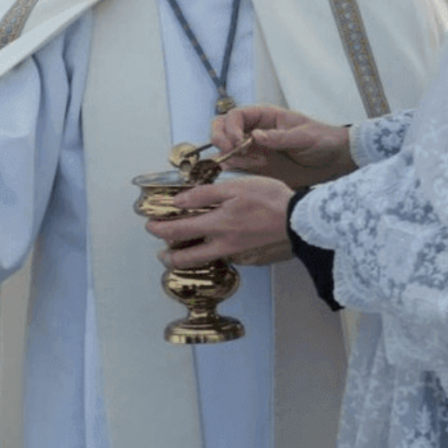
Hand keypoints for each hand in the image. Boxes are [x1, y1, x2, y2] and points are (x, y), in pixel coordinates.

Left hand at [144, 176, 294, 267]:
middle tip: (160, 252)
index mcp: (217, 224)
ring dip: (186, 258)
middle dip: (170, 257)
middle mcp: (222, 243)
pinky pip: (218, 256)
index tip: (149, 225)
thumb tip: (179, 202)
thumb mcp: (234, 187)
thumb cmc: (269, 198)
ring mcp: (234, 250)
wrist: (298, 217)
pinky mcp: (244, 251)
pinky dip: (206, 254)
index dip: (160, 229)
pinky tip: (206, 246)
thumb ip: (204, 194)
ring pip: (203, 260)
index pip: (179, 231)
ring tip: (177, 252)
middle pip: (188, 258)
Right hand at [211, 105, 352, 188]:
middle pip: (222, 127)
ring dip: (227, 154)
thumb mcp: (305, 136)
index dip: (230, 127)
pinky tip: (241, 171)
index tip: (237, 143)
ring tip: (246, 163)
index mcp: (265, 116)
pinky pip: (234, 163)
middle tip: (229, 152)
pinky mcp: (255, 164)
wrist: (334, 160)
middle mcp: (254, 129)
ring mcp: (253, 147)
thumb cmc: (323, 140)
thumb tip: (255, 135)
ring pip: (225, 145)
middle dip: (220, 138)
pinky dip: (231, 167)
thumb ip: (280, 137)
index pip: (236, 115)